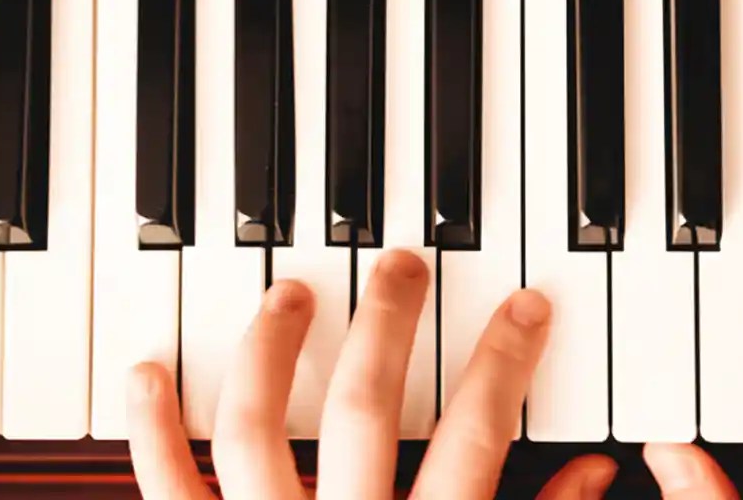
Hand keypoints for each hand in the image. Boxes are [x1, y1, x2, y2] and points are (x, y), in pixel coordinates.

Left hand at [125, 249, 615, 498]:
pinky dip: (150, 429)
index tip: (525, 305)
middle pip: (360, 408)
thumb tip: (595, 474)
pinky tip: (147, 371)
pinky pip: (165, 488)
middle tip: (402, 265)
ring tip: (291, 292)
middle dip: (387, 324)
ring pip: (256, 426)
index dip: (504, 362)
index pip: (474, 435)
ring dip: (272, 349)